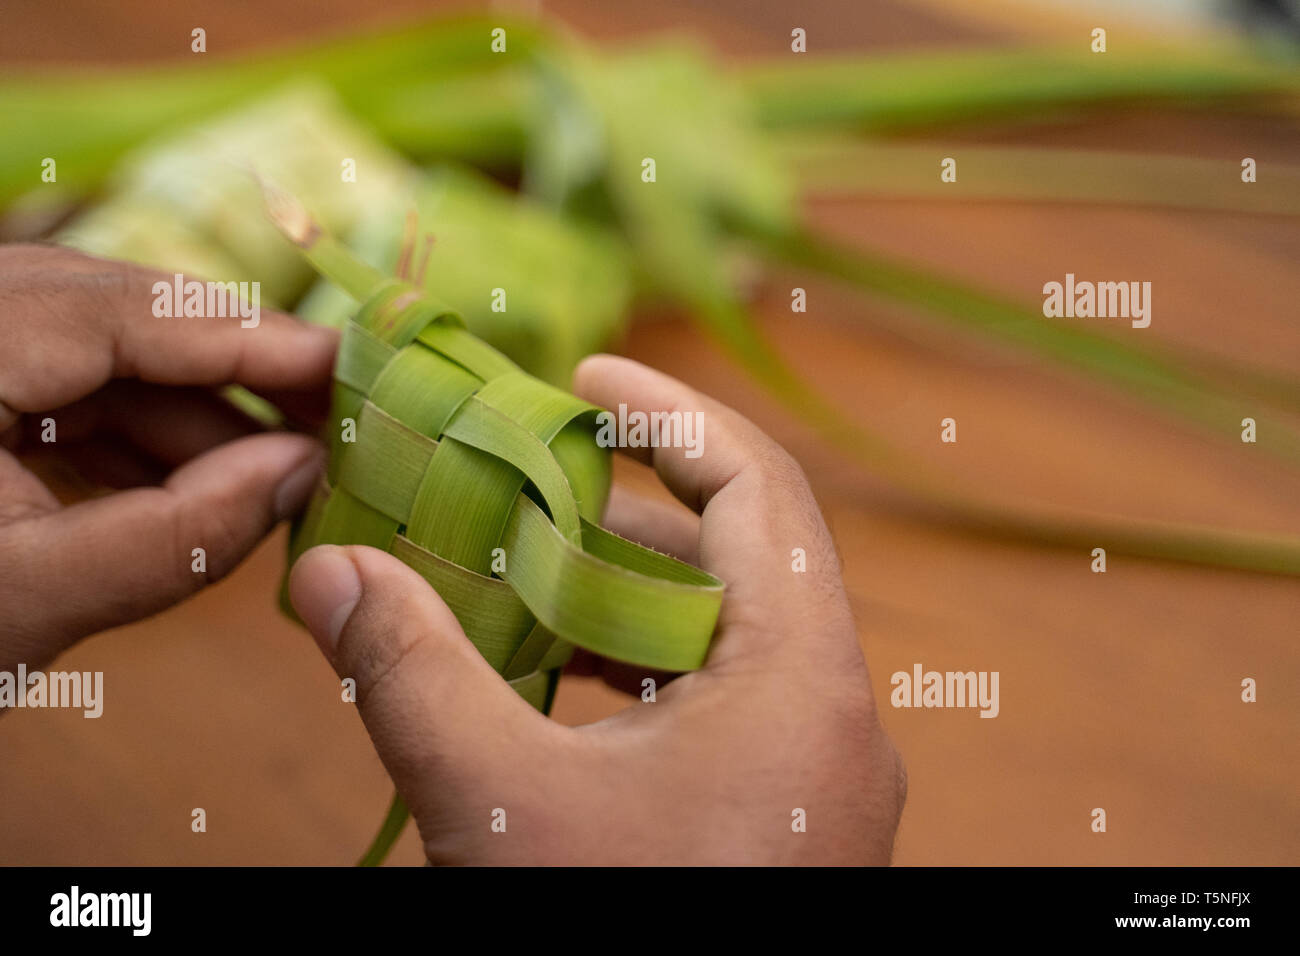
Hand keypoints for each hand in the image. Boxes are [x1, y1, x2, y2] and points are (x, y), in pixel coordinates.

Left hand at [0, 244, 335, 671]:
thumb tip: (304, 471)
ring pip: (100, 354)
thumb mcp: (29, 599)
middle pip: (122, 316)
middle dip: (230, 380)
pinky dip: (133, 439)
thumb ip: (179, 535)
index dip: (253, 339)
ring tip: (267, 484)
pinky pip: (64, 390)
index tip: (351, 370)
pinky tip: (191, 490)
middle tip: (326, 430)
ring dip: (188, 419)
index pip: (127, 312)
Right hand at [289, 354, 904, 863]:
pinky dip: (640, 675)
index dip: (674, 412)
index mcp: (802, 680)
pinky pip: (720, 705)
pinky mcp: (786, 816)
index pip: (760, 488)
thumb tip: (329, 573)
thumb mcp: (500, 803)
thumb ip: (411, 674)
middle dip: (623, 514)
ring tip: (520, 580)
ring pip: (725, 639)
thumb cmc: (621, 933)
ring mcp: (815, 772)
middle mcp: (831, 715)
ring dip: (624, 601)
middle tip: (522, 483)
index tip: (588, 375)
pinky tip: (556, 686)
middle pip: (736, 561)